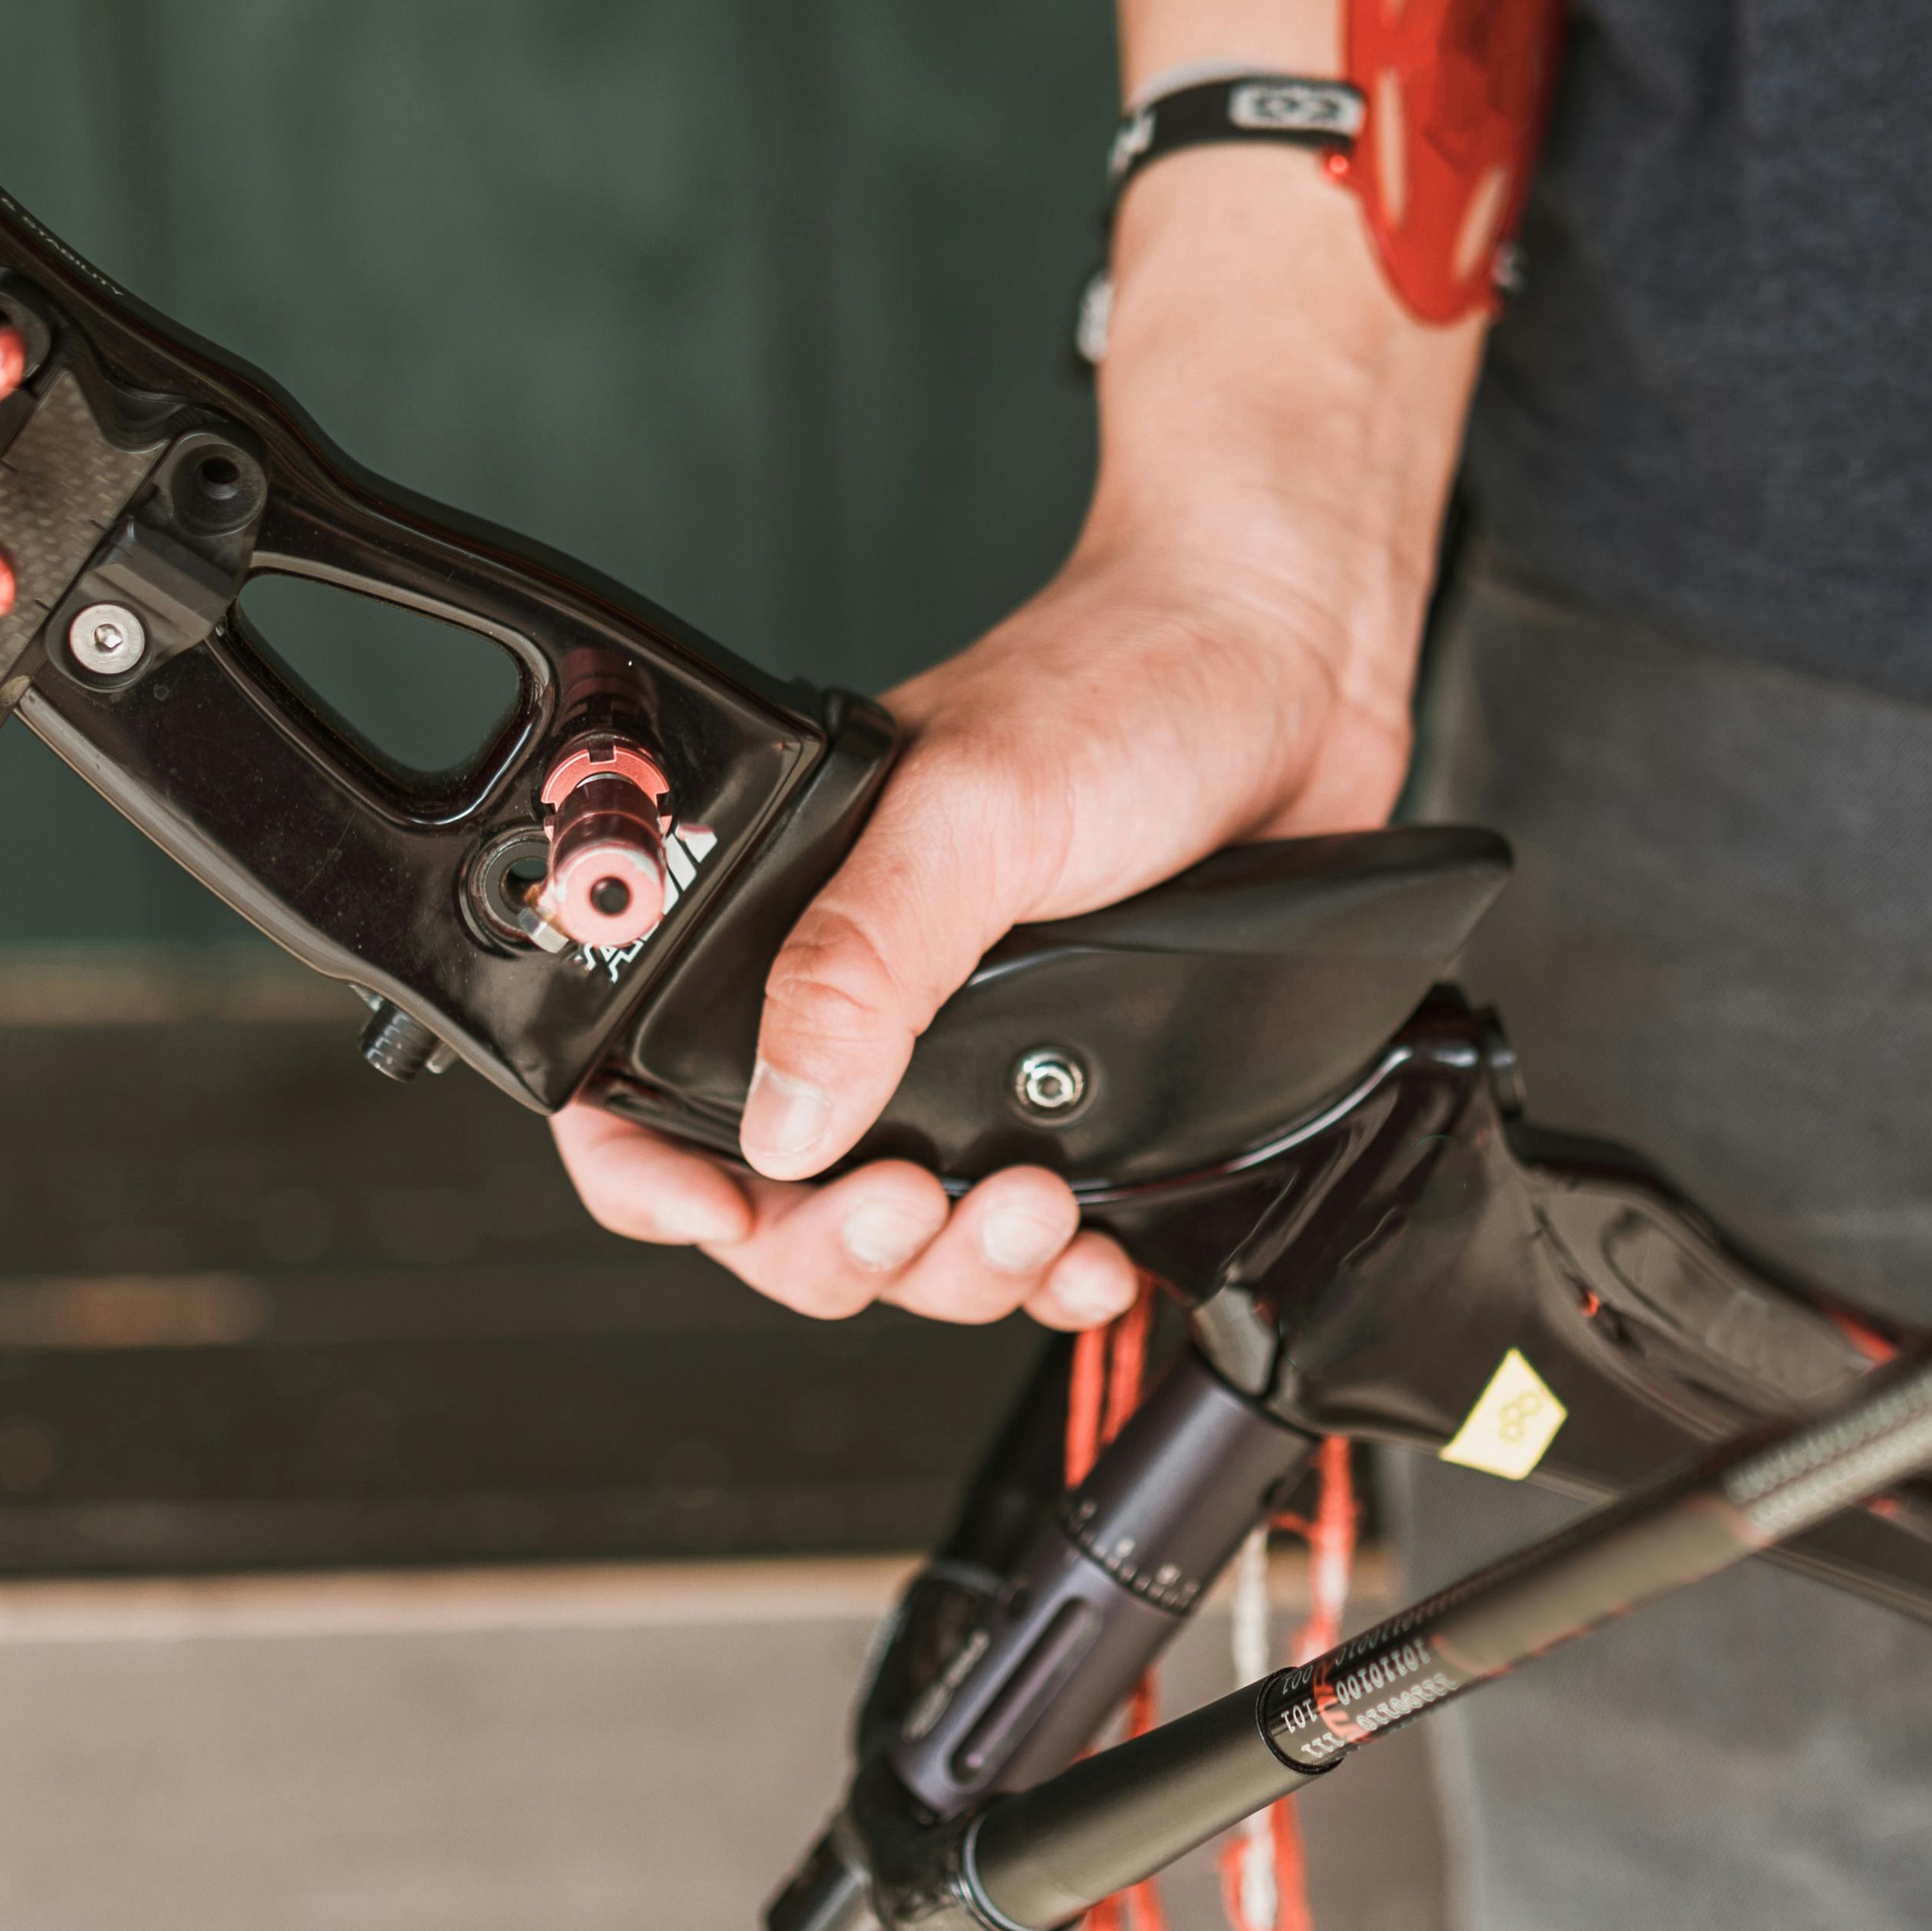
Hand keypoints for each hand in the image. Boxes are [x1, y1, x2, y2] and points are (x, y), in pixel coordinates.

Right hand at [547, 157, 1456, 1329]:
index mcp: (786, 920)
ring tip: (1039, 1214)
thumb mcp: (972, 814)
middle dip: (846, 1245)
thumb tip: (786, 1119)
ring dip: (960, 1267)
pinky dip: (1050, 1271)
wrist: (1287, 660)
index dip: (655, 1178)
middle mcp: (859, 994)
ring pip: (906, 1237)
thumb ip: (865, 960)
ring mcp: (964, 1052)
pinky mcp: (1066, 1086)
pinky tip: (1092, 1257)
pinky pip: (1021, 1232)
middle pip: (783, 1202)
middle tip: (919, 1209)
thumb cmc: (1124, 683)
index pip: (643, 1084)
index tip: (725, 1216)